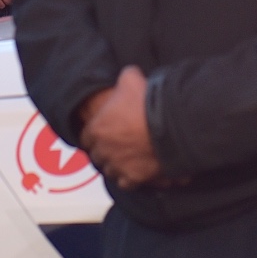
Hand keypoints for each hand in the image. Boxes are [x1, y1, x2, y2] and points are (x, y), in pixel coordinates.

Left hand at [80, 66, 160, 188]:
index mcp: (98, 128)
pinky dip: (131, 178)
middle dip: (105, 152)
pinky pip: (126, 183)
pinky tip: (138, 171)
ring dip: (116, 166)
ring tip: (126, 159)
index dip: (95, 135)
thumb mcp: (131, 79)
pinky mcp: (135, 177)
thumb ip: (124, 78)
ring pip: (110, 172)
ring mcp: (119, 165)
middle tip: (116, 146)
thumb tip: (128, 74)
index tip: (102, 133)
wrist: (169, 123)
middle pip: (97, 156)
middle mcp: (104, 150)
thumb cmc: (148, 101)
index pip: (86, 137)